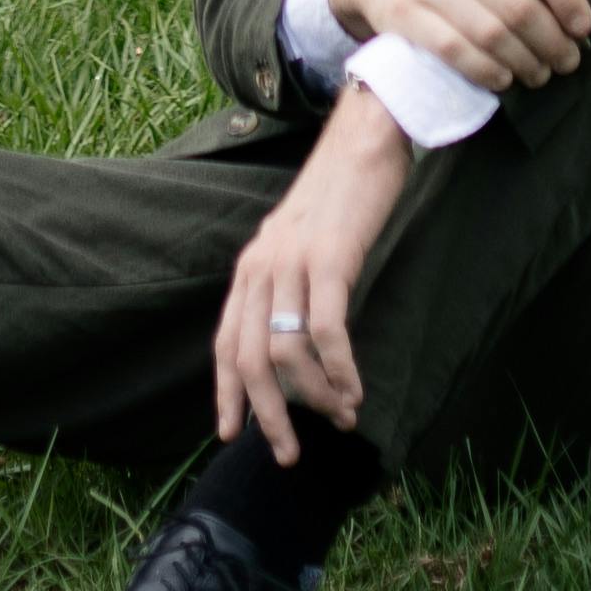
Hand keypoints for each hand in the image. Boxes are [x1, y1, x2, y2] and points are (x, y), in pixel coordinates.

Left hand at [215, 86, 412, 458]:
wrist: (365, 136)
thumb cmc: (342, 192)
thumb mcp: (301, 241)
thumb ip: (289, 284)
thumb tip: (294, 341)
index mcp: (251, 265)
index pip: (225, 341)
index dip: (225, 392)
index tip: (230, 435)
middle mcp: (262, 266)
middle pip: (250, 359)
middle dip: (268, 415)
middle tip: (288, 454)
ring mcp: (293, 262)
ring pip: (287, 353)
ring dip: (315, 397)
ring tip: (341, 416)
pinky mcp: (330, 258)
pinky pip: (327, 330)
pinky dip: (339, 369)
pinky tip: (354, 389)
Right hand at [323, 0, 590, 89]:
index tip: (584, 23)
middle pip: (518, 6)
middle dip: (552, 40)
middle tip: (569, 58)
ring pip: (491, 35)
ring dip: (527, 62)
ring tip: (544, 71)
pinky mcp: (403, 16)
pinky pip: (457, 53)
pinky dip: (488, 72)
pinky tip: (505, 77)